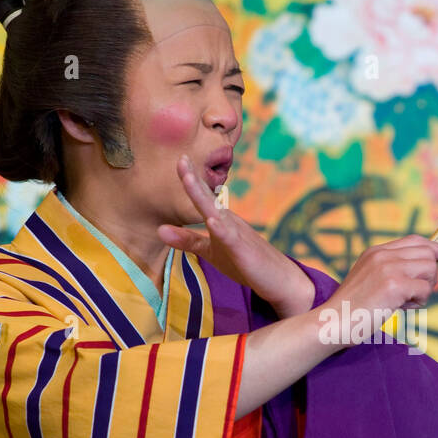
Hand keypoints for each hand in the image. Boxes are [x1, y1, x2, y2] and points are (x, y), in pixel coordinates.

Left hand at [161, 154, 314, 316]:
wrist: (279, 280)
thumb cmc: (244, 262)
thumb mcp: (210, 250)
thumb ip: (186, 239)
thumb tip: (158, 229)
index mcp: (221, 219)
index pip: (202, 197)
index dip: (190, 179)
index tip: (179, 159)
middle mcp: (230, 221)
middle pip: (208, 198)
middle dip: (194, 180)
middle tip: (181, 158)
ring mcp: (238, 235)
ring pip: (218, 213)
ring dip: (203, 196)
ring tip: (189, 179)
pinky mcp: (244, 251)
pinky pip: (232, 239)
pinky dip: (222, 229)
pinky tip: (212, 220)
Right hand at [323, 234, 437, 329]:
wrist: (332, 323)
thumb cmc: (352, 310)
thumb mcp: (369, 280)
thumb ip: (391, 270)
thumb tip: (426, 270)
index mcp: (375, 251)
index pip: (415, 240)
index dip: (435, 247)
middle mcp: (382, 255)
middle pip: (427, 253)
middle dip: (430, 276)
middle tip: (417, 294)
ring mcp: (388, 268)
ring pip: (430, 269)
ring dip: (425, 289)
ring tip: (406, 303)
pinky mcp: (394, 285)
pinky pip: (425, 289)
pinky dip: (419, 302)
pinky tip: (402, 308)